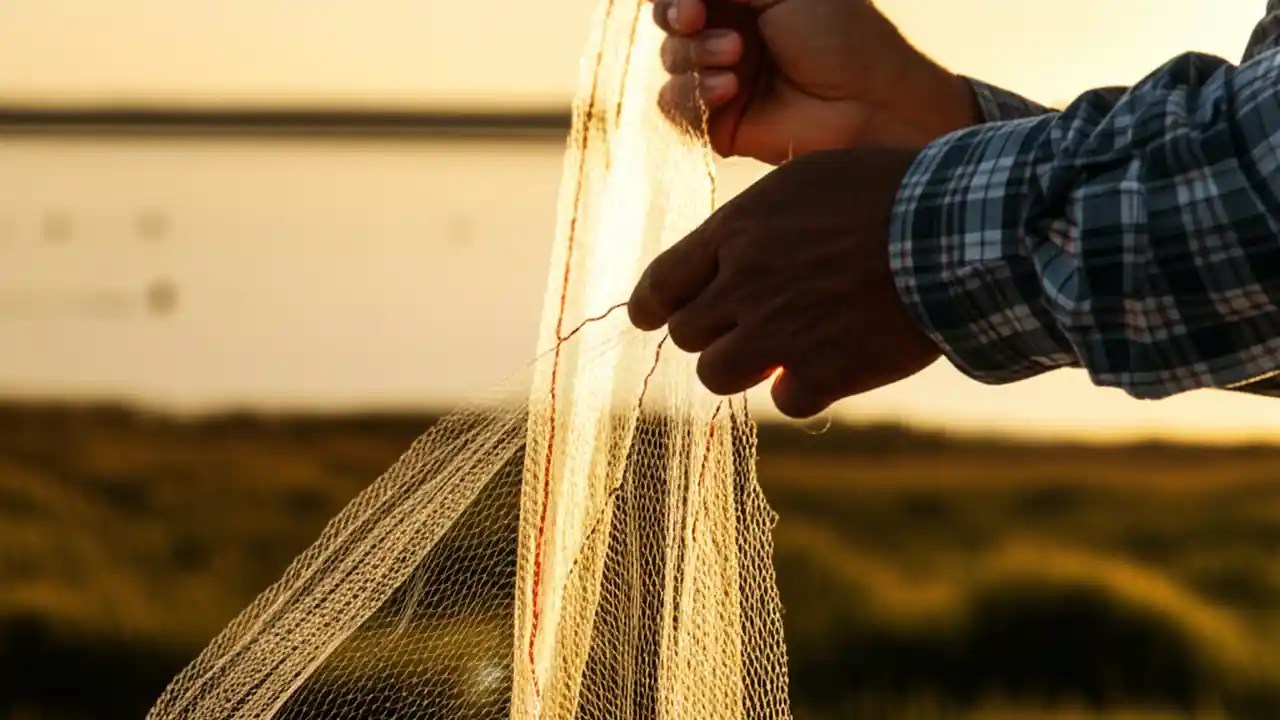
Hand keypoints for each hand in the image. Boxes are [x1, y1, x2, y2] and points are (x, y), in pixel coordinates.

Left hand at [628, 147, 940, 417]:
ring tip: (772, 351)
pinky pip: (784, 399)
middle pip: (688, 333)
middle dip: (709, 330)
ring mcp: (779, 334)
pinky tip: (827, 367)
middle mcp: (745, 286)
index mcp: (737, 233)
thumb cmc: (887, 192)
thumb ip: (756, 224)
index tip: (649, 315)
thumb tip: (729, 252)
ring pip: (717, 374)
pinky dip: (803, 387)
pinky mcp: (822, 373)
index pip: (661, 283)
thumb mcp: (806, 183)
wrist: (953, 232)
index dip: (650, 305)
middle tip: (739, 324)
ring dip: (741, 365)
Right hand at [652, 0, 978, 163]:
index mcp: (746, 1)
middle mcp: (729, 35)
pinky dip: (692, 93)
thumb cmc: (839, 35)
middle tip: (695, 18)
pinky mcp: (718, 123)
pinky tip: (726, 89)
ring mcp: (721, 79)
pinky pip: (673, 106)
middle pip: (670, 20)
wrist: (865, 102)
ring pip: (670, 61)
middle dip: (676, 16)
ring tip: (735, 57)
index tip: (692, 1)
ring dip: (693, 54)